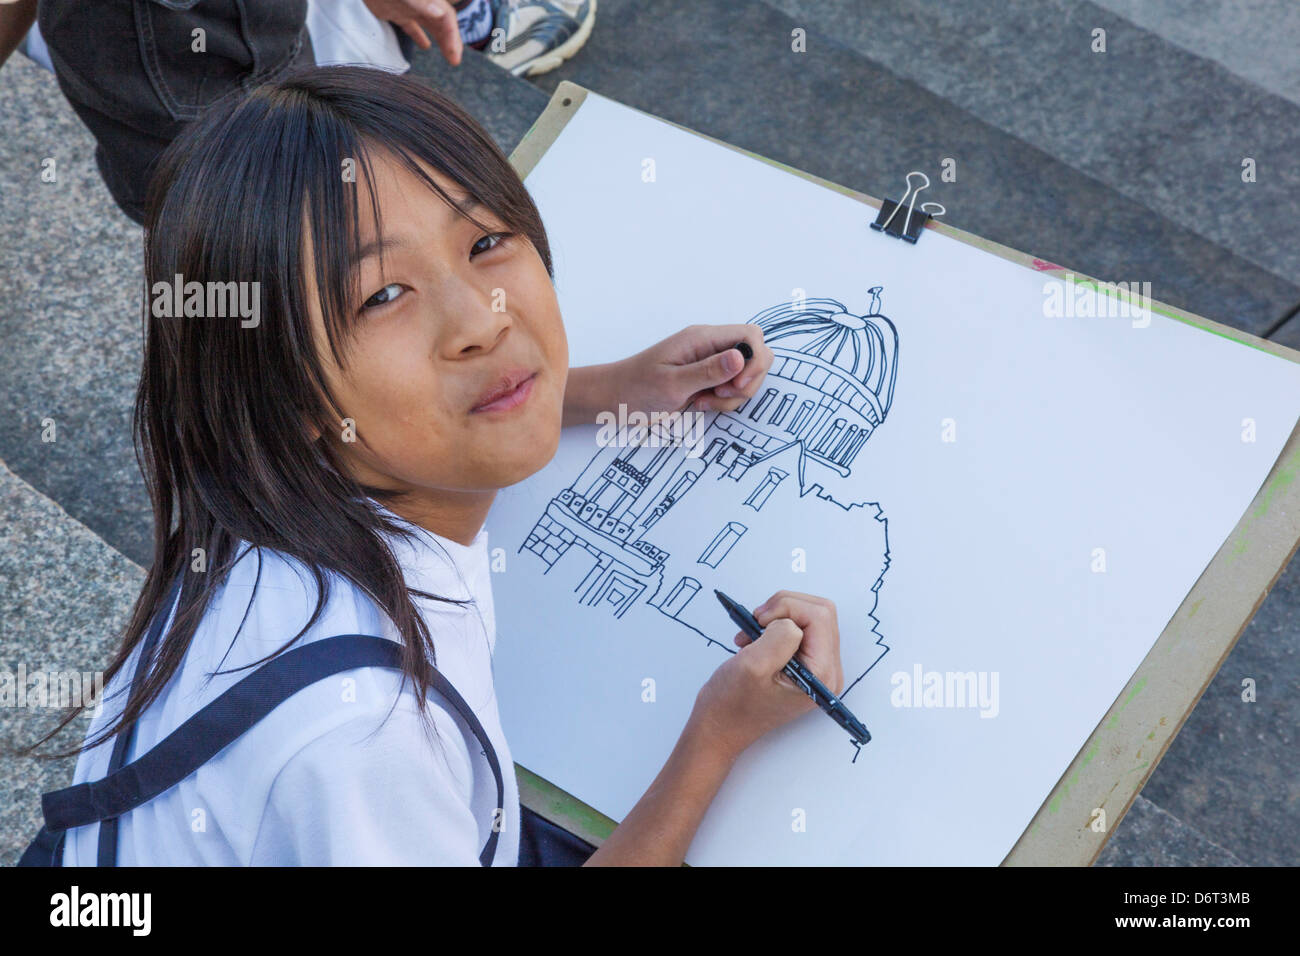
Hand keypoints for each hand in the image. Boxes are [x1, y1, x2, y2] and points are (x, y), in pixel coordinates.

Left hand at [362, 0, 463, 65]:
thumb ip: (422, 2)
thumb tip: (440, 12)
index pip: (446, 17)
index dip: (452, 36)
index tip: (454, 54)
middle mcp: (422, 3)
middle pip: (441, 23)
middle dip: (450, 42)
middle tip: (455, 61)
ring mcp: (409, 8)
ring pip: (430, 25)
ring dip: (440, 40)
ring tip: (448, 57)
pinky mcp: (397, 12)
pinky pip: (411, 26)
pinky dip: (419, 36)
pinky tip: (425, 46)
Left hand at [613, 324, 773, 415]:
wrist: (614, 399)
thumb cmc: (636, 388)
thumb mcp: (672, 383)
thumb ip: (708, 372)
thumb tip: (740, 357)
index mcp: (702, 338)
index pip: (750, 336)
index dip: (754, 361)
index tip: (738, 385)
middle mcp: (709, 347)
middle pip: (755, 355)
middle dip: (748, 381)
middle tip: (722, 395)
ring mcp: (709, 364)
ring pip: (745, 376)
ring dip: (734, 396)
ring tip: (705, 402)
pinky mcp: (706, 380)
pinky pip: (731, 389)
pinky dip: (724, 402)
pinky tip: (700, 404)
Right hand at [690, 591, 843, 759]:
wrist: (721, 726)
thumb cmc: (733, 704)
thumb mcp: (753, 666)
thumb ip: (779, 637)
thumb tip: (789, 621)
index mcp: (822, 674)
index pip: (820, 617)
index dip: (787, 609)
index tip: (759, 622)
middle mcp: (827, 670)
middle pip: (819, 612)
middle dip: (784, 609)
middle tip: (755, 623)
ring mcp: (816, 666)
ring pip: (808, 615)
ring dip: (777, 616)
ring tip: (752, 634)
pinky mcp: (804, 662)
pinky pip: (798, 627)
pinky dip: (774, 624)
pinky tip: (754, 639)